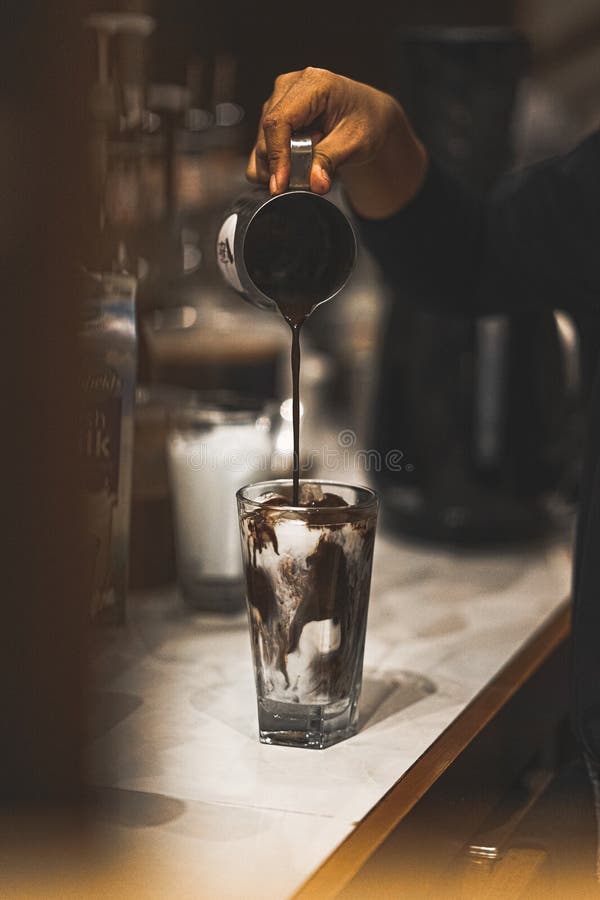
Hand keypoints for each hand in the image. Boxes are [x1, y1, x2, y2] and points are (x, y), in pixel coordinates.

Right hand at [247, 67, 427, 218]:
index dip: (277, 156)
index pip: (279, 122)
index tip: (280, 185)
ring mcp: (278, 100)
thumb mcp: (355, 143)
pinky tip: (300, 158)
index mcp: (312, 83)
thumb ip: (330, 161)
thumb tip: (313, 183)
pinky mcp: (274, 115)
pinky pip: (264, 147)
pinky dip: (278, 163)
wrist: (369, 116)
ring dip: (280, 165)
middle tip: (310, 174)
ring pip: (261, 144)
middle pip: (266, 135)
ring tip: (311, 158)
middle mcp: (289, 86)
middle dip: (280, 165)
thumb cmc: (366, 121)